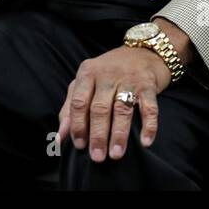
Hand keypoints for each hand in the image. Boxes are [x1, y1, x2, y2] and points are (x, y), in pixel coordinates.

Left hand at [58, 46, 169, 161]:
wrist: (145, 51)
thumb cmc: (110, 72)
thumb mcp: (86, 81)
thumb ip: (70, 107)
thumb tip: (59, 137)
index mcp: (88, 73)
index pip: (79, 102)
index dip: (77, 125)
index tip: (79, 146)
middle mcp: (107, 74)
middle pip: (99, 107)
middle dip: (97, 134)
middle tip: (97, 156)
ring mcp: (129, 78)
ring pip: (122, 109)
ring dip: (119, 133)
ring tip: (116, 154)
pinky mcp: (148, 84)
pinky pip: (149, 107)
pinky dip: (149, 125)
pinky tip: (145, 142)